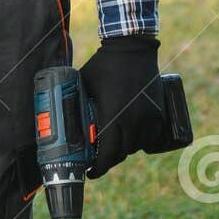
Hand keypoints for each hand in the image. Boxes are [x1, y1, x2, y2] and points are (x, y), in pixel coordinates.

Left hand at [80, 34, 164, 177]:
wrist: (132, 46)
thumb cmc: (103, 64)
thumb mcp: (84, 84)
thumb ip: (77, 104)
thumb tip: (60, 118)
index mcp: (113, 116)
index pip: (107, 154)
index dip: (98, 168)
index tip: (90, 171)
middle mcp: (133, 120)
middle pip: (121, 153)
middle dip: (109, 160)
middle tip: (99, 159)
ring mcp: (148, 116)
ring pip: (136, 146)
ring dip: (124, 150)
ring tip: (113, 146)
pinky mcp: (158, 111)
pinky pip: (150, 136)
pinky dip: (140, 141)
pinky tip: (131, 137)